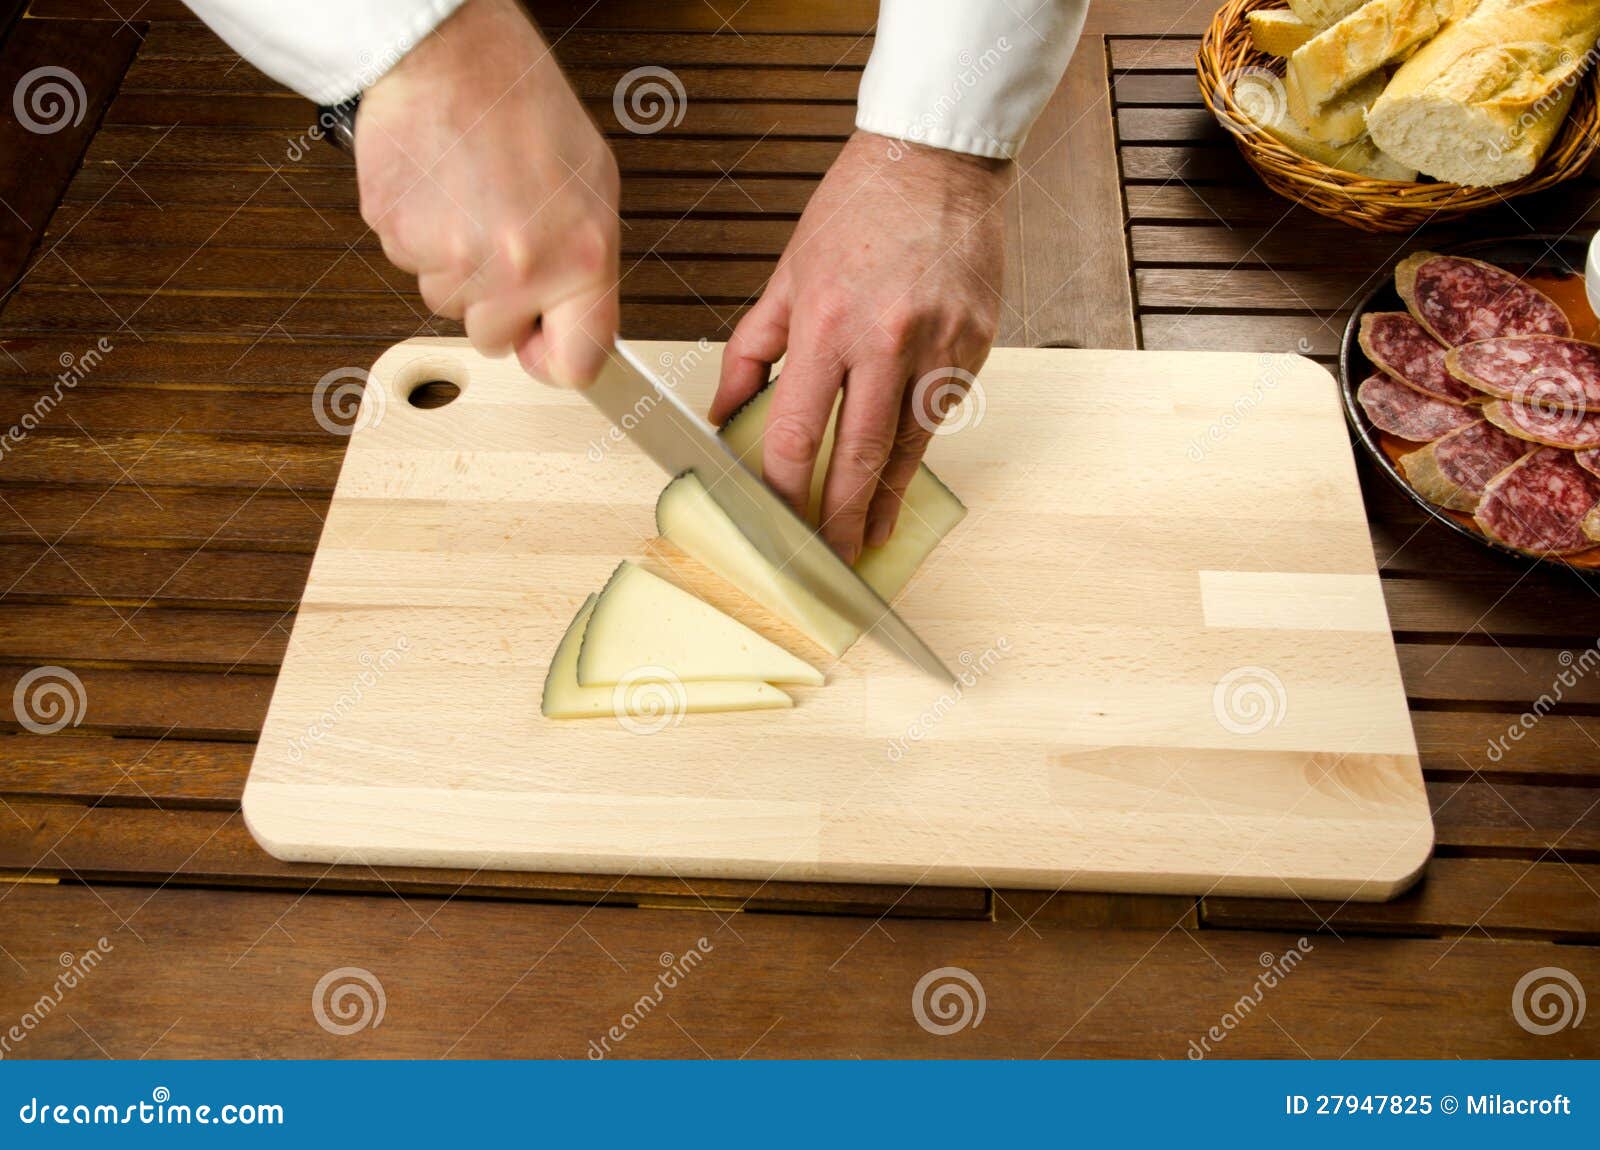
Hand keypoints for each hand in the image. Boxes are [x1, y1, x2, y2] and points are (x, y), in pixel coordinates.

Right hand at [354, 0, 618, 384]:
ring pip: (448, 302)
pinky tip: (440, 188)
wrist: (452, 52)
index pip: (576, 365)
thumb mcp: (593, 188)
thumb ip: (586, 270)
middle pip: (495, 337)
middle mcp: (520, 267)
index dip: (555, 358)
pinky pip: (410, 264)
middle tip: (501, 232)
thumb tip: (573, 326)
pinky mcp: (399, 236)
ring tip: (471, 197)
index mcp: (582, 258)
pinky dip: (422, 234)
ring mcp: (453, 257)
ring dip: (457, 264)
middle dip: (497, 300)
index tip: (545, 343)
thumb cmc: (524, 107)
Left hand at [710, 131, 1007, 562]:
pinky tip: (904, 476)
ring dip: (888, 501)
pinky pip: (941, 412)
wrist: (935, 160)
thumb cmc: (856, 210)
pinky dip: (920, 449)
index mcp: (825, 323)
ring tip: (873, 539)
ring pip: (909, 447)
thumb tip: (723, 412)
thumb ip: (750, 349)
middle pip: (859, 456)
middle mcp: (885, 341)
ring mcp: (939, 346)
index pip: (798, 433)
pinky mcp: (976, 344)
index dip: (787, 490)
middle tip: (833, 560)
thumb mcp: (786, 274)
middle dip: (843, 519)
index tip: (783, 524)